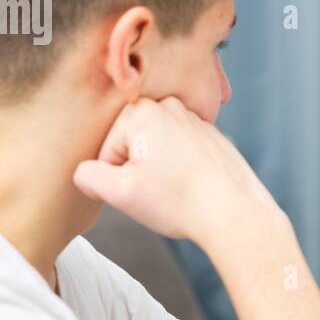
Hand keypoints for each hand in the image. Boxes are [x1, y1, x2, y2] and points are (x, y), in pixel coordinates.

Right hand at [73, 96, 283, 243]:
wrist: (235, 212)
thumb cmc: (179, 201)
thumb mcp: (119, 192)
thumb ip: (88, 176)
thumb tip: (85, 172)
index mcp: (142, 112)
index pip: (107, 150)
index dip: (115, 178)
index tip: (139, 190)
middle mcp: (170, 107)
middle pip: (133, 146)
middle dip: (137, 171)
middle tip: (158, 191)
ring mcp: (195, 120)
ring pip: (158, 151)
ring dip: (160, 171)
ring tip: (177, 191)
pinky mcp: (214, 137)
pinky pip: (183, 155)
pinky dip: (183, 171)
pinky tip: (194, 188)